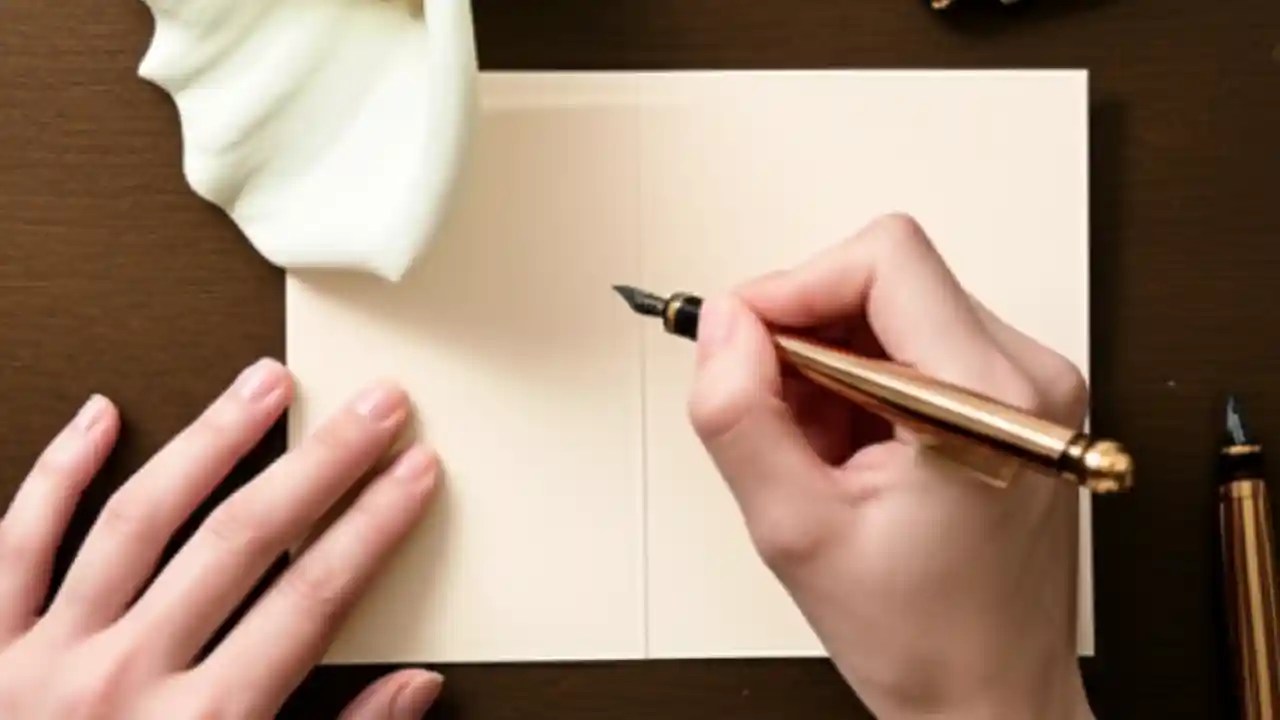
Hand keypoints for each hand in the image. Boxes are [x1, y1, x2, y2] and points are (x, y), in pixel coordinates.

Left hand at [0, 360, 441, 718]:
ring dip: (211, 441)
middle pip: (243, 540)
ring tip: (264, 385)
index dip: (375, 526)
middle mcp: (124, 681)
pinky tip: (99, 416)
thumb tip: (415, 688)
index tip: (414, 473)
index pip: (314, 598)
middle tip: (372, 405)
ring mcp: (44, 658)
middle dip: (323, 463)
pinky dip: (55, 473)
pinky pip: (15, 542)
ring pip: (138, 518)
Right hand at [688, 215, 1092, 718]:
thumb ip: (741, 415)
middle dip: (807, 337)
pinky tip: (853, 456)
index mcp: (988, 396)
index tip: (744, 336)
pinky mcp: (1011, 402)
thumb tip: (723, 327)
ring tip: (824, 455)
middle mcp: (1024, 377)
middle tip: (781, 418)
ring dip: (830, 367)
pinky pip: (913, 348)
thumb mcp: (796, 531)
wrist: (989, 697)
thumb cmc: (925, 638)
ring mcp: (1025, 388)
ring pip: (893, 311)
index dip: (794, 286)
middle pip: (887, 278)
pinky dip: (860, 387)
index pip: (884, 259)